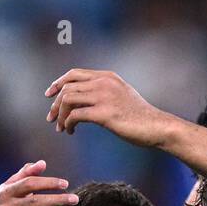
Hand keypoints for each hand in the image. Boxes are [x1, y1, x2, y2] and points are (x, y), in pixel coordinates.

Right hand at [0, 161, 78, 205]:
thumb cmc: (9, 205)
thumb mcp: (12, 188)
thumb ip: (26, 175)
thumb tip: (42, 163)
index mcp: (5, 192)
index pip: (29, 183)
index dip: (48, 183)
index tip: (65, 184)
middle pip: (35, 202)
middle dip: (57, 200)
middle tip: (74, 199)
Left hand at [45, 69, 171, 143]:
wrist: (157, 126)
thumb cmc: (140, 116)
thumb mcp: (121, 95)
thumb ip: (105, 91)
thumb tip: (86, 98)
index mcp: (107, 76)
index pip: (73, 74)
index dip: (58, 83)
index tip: (49, 95)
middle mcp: (103, 82)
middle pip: (67, 87)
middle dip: (55, 104)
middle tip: (51, 119)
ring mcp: (104, 97)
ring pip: (68, 99)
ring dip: (60, 115)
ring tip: (61, 128)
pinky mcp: (105, 114)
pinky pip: (76, 115)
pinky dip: (68, 123)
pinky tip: (71, 131)